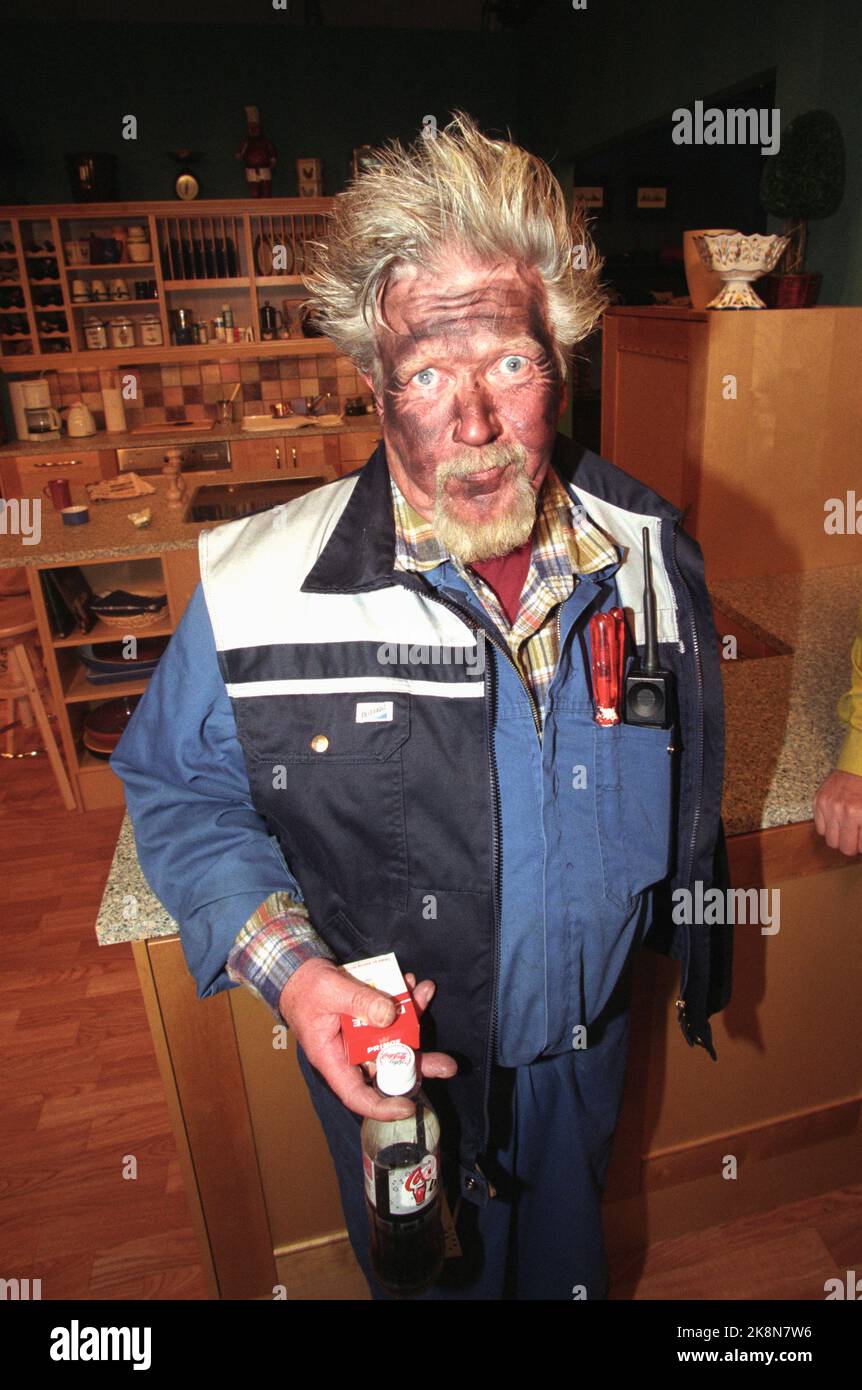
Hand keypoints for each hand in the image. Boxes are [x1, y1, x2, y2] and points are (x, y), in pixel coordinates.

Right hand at [279, 958, 457, 1120]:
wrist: (300, 971)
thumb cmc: (305, 988)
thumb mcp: (330, 991)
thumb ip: (359, 1001)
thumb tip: (390, 1015)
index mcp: (333, 1060)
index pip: (356, 1095)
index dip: (382, 1106)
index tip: (407, 1107)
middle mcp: (352, 1054)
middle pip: (387, 1069)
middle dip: (418, 1064)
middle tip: (448, 1065)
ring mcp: (364, 1038)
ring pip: (395, 1040)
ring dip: (414, 1019)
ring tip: (425, 993)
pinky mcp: (372, 1020)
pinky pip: (394, 1017)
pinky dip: (405, 1001)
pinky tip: (413, 984)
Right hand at [813, 769, 861, 855]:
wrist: (858, 764)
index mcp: (860, 813)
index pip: (861, 847)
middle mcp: (843, 811)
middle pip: (844, 848)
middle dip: (852, 845)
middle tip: (856, 837)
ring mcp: (828, 806)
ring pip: (830, 840)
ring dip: (840, 837)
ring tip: (847, 828)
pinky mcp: (818, 801)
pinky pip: (820, 828)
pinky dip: (829, 827)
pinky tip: (837, 820)